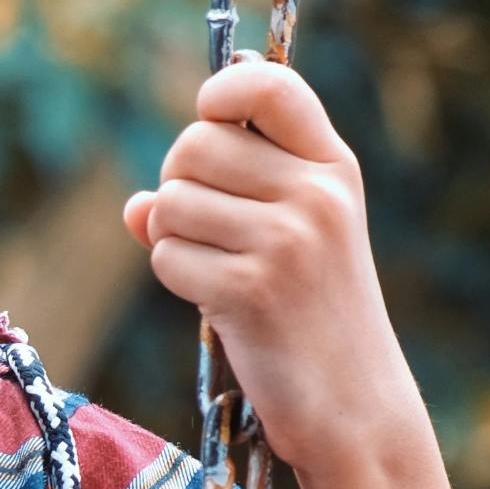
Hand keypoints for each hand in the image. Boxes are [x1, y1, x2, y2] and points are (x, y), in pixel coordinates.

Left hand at [124, 58, 426, 482]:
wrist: (354, 404)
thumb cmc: (313, 314)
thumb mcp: (296, 237)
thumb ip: (229, 198)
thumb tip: (135, 205)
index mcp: (333, 166)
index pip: (270, 84)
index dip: (222, 90)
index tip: (211, 117)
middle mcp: (316, 194)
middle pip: (195, 143)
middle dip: (179, 182)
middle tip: (205, 227)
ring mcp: (286, 241)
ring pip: (170, 202)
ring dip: (173, 239)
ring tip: (217, 269)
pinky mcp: (250, 290)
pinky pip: (167, 257)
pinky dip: (178, 280)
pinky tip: (218, 303)